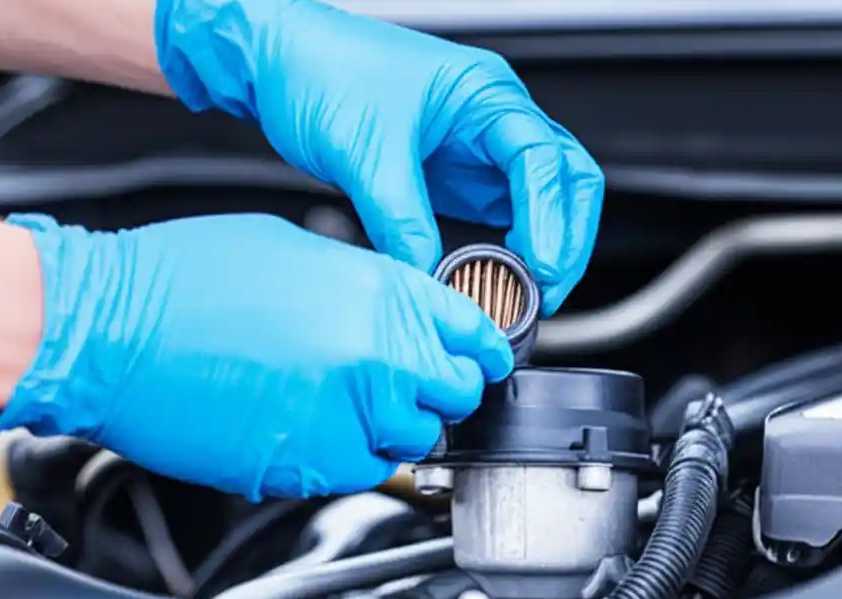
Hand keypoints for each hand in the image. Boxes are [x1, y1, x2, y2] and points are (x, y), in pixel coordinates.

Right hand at [0, 214, 512, 499]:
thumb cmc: (179, 281)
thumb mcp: (294, 249)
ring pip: (413, 443)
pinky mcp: (305, 466)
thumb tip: (397, 313)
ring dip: (389, 429)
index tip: (470, 360)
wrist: (107, 333)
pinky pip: (360, 472)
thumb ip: (364, 286)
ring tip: (338, 404)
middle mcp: (375, 356)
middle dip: (433, 391)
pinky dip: (347, 457)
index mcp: (378, 292)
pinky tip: (306, 426)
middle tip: (395, 384)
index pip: (474, 334)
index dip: (475, 351)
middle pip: (454, 395)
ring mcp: (344, 418)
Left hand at [155, 0, 603, 314]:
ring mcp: (475, 148)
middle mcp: (490, 118)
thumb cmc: (321, 68)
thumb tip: (425, 276)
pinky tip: (489, 278)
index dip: (550, 220)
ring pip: (538, 201)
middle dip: (564, 238)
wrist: (277, 60)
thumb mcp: (364, 153)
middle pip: (564, 180)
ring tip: (521, 295)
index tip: (539, 269)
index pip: (545, 160)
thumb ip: (400, 219)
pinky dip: (503, 250)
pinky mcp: (452, 175)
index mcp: (484, 93)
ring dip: (540, 247)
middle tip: (545, 293)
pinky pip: (497, 216)